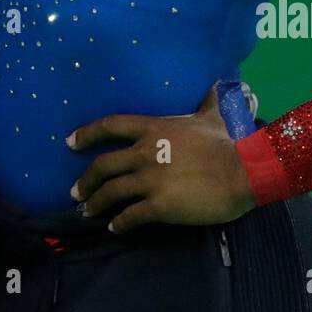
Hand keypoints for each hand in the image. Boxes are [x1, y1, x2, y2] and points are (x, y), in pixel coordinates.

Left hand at [66, 84, 257, 232]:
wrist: (242, 171)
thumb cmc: (227, 142)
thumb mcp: (212, 116)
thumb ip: (208, 100)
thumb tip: (218, 83)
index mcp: (153, 129)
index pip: (110, 126)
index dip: (87, 133)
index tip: (70, 142)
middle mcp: (144, 152)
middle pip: (103, 165)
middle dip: (85, 180)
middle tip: (75, 192)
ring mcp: (149, 180)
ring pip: (111, 192)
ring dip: (96, 203)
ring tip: (87, 212)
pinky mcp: (158, 205)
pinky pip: (131, 216)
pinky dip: (119, 223)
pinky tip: (115, 228)